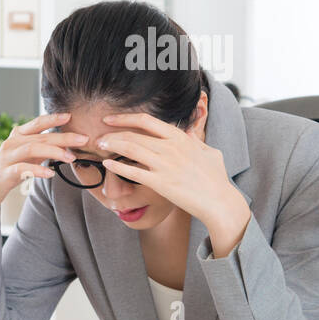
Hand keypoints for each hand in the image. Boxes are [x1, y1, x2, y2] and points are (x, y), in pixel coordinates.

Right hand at [0, 112, 85, 235]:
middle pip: (40, 136)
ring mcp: (6, 158)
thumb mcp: (27, 156)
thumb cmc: (10, 169)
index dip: (53, 118)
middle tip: (83, 139)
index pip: (37, 123)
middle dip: (63, 137)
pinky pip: (22, 169)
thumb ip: (43, 148)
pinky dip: (38, 170)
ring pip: (31, 149)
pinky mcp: (4, 174)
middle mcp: (11, 143)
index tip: (70, 116)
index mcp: (18, 136)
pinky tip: (51, 174)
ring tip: (70, 157)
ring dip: (53, 152)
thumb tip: (68, 144)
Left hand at [96, 111, 247, 238]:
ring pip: (130, 149)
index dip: (125, 118)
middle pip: (134, 134)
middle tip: (99, 136)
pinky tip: (107, 164)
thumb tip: (189, 133)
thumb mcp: (209, 152)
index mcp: (180, 137)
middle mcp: (170, 147)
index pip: (146, 121)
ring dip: (112, 145)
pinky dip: (117, 166)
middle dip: (113, 133)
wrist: (219, 201)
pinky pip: (133, 171)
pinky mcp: (160, 183)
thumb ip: (195, 141)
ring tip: (100, 145)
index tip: (111, 120)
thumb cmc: (216, 178)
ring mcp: (165, 164)